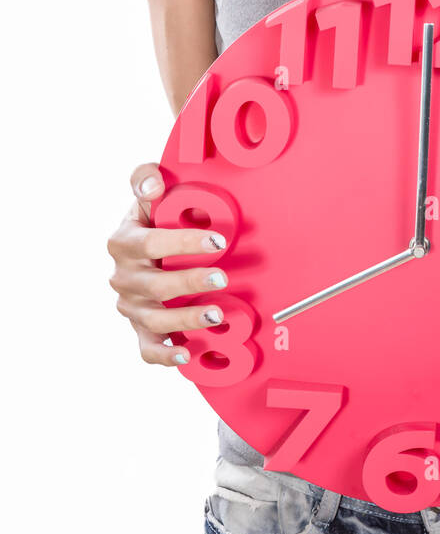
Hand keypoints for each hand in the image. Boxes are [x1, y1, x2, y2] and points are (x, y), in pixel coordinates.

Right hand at [107, 161, 230, 366]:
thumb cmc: (153, 218)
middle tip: (222, 276)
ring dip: (186, 319)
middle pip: (154, 285)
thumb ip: (146, 178)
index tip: (217, 240)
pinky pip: (147, 348)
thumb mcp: (148, 193)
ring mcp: (130, 306)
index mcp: (123, 242)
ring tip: (217, 315)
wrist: (144, 248)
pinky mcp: (140, 329)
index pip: (150, 243)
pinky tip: (185, 355)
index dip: (183, 242)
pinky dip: (164, 355)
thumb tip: (153, 185)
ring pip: (154, 320)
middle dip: (190, 282)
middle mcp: (123, 276)